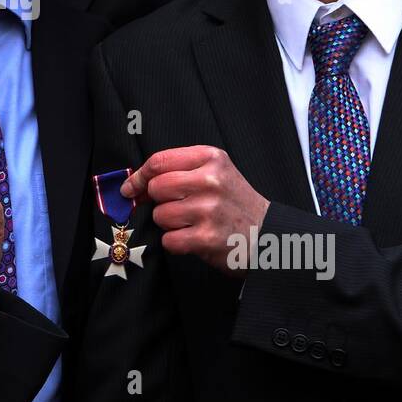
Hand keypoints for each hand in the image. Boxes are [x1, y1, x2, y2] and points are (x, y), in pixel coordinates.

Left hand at [123, 146, 269, 276]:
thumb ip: (179, 171)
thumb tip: (133, 186)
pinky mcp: (207, 238)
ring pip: (160, 215)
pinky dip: (176, 243)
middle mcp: (210, 180)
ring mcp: (209, 210)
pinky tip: (195, 238)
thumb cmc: (235, 204)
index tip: (131, 188)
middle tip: (177, 207)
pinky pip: (168, 240)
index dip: (139, 177)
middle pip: (156, 188)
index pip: (159, 161)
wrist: (270, 235)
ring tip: (193, 223)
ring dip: (170, 224)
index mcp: (211, 158)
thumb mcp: (216, 173)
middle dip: (159, 202)